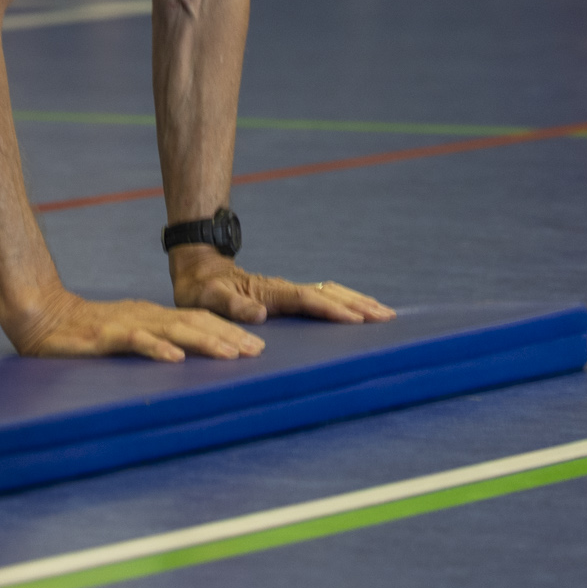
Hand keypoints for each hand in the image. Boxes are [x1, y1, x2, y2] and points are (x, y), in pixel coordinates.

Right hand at [13, 291, 264, 363]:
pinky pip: (134, 340)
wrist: (39, 315)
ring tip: (230, 355)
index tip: (256, 346)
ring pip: (173, 329)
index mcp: (151, 316)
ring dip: (204, 341)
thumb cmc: (83, 332)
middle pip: (194, 323)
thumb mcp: (125, 335)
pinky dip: (156, 348)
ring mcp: (125, 323)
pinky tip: (175, 358)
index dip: (227, 331)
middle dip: (228, 337)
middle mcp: (145, 316)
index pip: (197, 321)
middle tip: (257, 351)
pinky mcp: (104, 335)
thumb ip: (151, 343)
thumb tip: (185, 360)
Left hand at [172, 254, 394, 326]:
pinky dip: (345, 301)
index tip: (356, 320)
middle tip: (387, 316)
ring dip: (356, 301)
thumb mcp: (207, 296)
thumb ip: (231, 304)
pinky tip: (358, 310)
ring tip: (384, 312)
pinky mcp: (287, 295)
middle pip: (327, 293)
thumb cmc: (200, 287)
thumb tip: (259, 314)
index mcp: (268, 291)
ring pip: (329, 292)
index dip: (331, 310)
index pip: (306, 300)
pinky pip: (322, 296)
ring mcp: (287, 291)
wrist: (199, 267)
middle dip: (357, 304)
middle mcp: (283, 289)